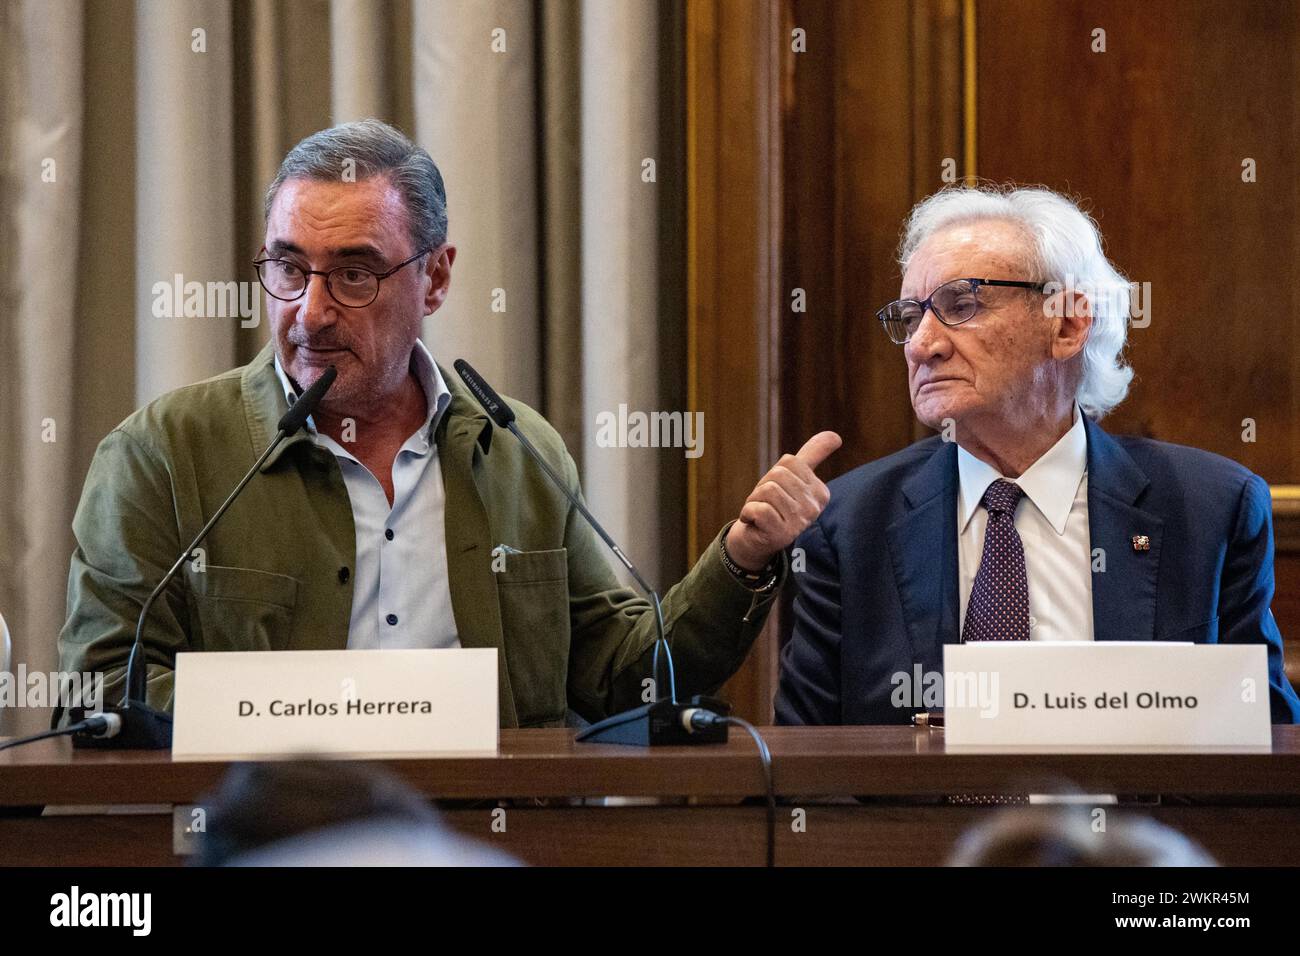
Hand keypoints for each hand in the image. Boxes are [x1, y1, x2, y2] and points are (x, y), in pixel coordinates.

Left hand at [725, 431, 841, 570]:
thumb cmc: (775, 504)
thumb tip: (836, 435)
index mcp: (821, 492)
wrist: (756, 537)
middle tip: (766, 504)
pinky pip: (759, 509)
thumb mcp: (795, 477)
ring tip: (760, 514)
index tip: (777, 491)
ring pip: (768, 490)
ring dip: (754, 501)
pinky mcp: (782, 534)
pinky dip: (748, 512)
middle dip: (762, 487)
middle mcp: (814, 508)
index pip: (789, 462)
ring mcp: (800, 523)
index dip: (774, 473)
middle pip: (778, 475)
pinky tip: (754, 523)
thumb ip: (814, 455)